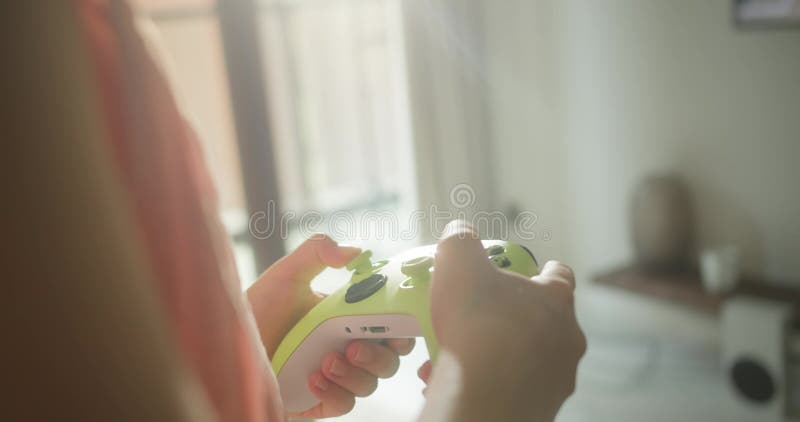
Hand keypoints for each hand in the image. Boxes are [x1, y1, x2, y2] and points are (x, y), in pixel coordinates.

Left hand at [247, 234, 414, 417]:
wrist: (226, 345)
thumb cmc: (257, 308)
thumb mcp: (287, 274)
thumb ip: (318, 251)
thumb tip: (355, 251)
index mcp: (347, 319)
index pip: (389, 327)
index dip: (401, 328)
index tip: (396, 324)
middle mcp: (345, 349)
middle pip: (389, 360)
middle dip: (380, 355)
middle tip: (353, 346)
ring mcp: (333, 377)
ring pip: (370, 384)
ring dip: (355, 373)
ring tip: (325, 362)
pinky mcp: (318, 401)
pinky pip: (344, 404)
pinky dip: (335, 392)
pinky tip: (312, 378)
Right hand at [419, 222, 585, 421]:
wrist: (485, 397)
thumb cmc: (478, 326)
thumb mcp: (459, 264)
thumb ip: (460, 241)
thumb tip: (459, 232)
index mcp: (555, 300)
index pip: (560, 278)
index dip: (543, 273)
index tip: (529, 274)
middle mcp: (566, 339)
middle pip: (544, 322)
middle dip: (513, 320)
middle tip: (480, 322)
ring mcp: (558, 378)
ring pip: (529, 360)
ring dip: (500, 355)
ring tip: (464, 357)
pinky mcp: (542, 409)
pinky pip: (518, 391)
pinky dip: (494, 384)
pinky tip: (465, 383)